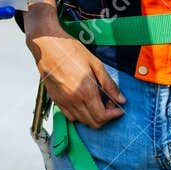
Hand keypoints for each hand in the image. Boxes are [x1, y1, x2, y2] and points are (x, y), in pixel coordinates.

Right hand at [24, 0, 123, 128]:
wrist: (48, 47)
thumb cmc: (71, 51)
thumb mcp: (95, 64)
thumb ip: (109, 84)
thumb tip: (121, 99)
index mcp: (86, 91)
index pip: (102, 116)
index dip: (113, 115)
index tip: (119, 109)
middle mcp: (74, 100)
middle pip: (93, 123)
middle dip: (105, 118)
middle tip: (110, 105)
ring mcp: (64, 102)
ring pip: (82, 121)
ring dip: (93, 117)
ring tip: (97, 102)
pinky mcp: (56, 100)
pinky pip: (70, 116)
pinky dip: (80, 115)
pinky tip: (84, 104)